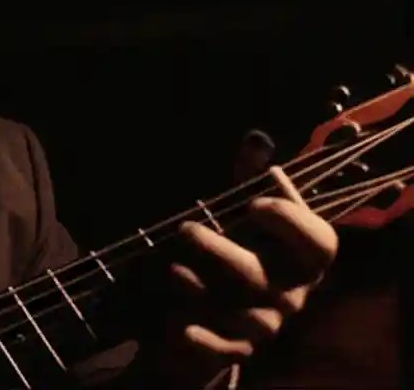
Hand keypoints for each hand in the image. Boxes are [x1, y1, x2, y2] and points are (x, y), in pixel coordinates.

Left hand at [154, 166, 338, 388]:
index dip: (291, 222)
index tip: (255, 202)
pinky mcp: (236, 350)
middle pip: (264, 277)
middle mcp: (289, 294)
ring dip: (200, 289)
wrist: (212, 311)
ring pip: (240, 312)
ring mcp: (265, 325)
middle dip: (221, 252)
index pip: (319, 244)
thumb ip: (249, 178)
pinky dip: (201, 338)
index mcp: (300, 259)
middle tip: (185, 230)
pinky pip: (222, 349)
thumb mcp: (241, 213)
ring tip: (171, 270)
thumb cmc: (234, 250)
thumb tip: (256, 139)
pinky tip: (178, 325)